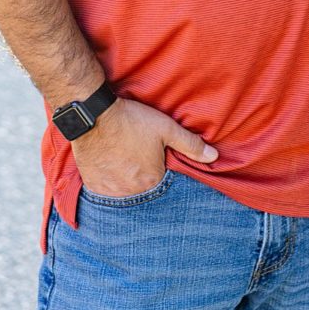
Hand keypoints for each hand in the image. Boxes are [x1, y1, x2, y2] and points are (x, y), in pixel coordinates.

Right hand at [71, 97, 216, 197]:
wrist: (94, 116)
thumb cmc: (132, 121)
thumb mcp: (166, 128)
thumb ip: (190, 145)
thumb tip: (214, 157)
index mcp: (152, 181)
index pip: (163, 182)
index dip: (160, 167)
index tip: (154, 155)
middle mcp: (132, 193)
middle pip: (143, 188)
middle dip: (144, 176)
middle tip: (137, 155)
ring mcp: (111, 192)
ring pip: (125, 192)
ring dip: (127, 181)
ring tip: (124, 160)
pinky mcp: (95, 187)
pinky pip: (106, 192)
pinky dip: (110, 182)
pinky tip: (111, 166)